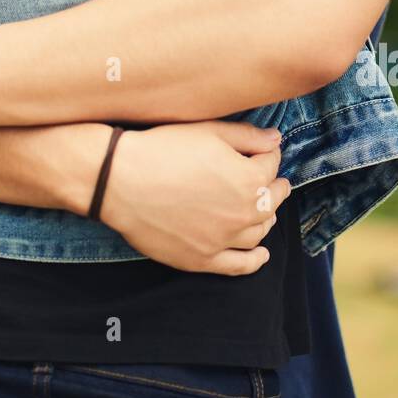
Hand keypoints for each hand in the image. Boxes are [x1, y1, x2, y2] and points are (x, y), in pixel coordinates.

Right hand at [100, 120, 290, 273]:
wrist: (121, 180)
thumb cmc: (164, 150)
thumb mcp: (209, 131)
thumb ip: (248, 136)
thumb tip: (276, 139)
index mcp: (250, 179)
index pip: (271, 165)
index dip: (268, 155)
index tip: (263, 151)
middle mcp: (244, 213)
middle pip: (271, 201)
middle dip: (275, 187)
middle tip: (272, 180)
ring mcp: (224, 240)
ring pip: (258, 232)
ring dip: (267, 219)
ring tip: (265, 210)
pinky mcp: (203, 259)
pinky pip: (239, 265)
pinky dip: (255, 260)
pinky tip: (261, 255)